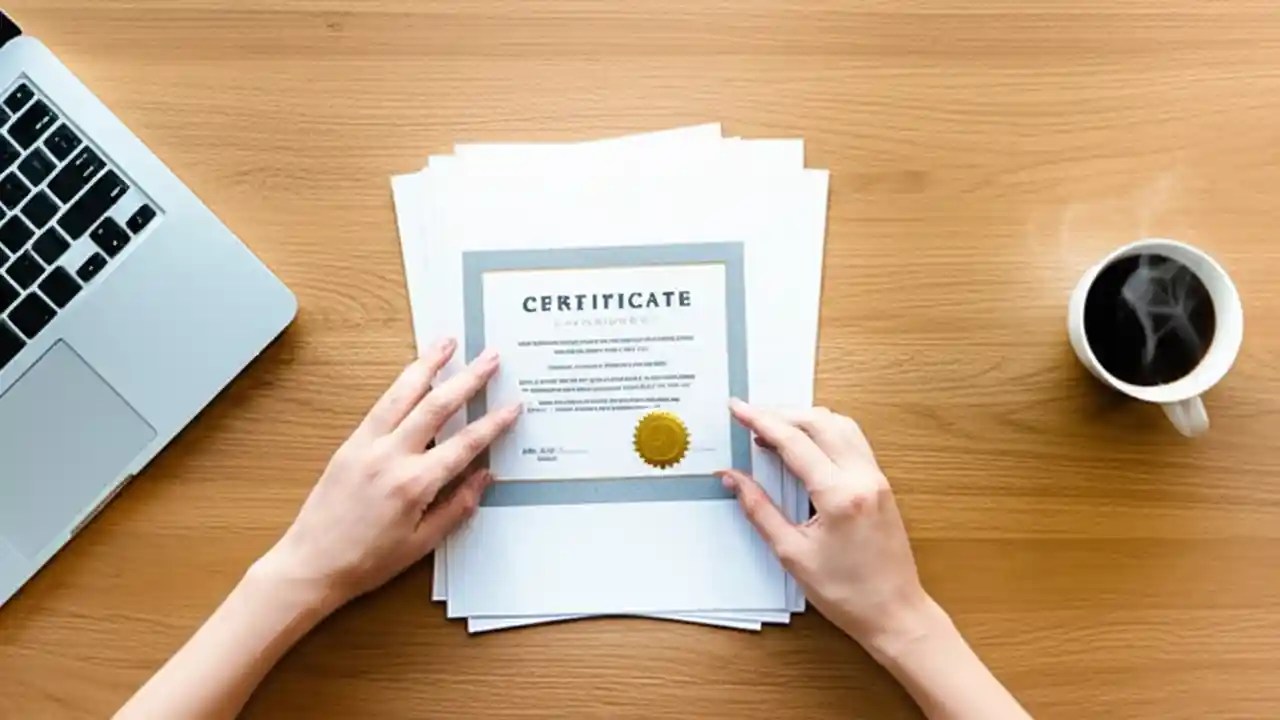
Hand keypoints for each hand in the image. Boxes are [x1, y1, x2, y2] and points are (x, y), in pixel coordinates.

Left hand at [253, 338, 520, 609]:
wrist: (310, 564)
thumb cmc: (366, 562)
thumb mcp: (421, 544)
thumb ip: (457, 507)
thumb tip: (484, 477)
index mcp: (414, 485)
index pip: (465, 444)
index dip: (493, 423)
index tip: (513, 406)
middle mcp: (391, 457)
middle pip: (437, 406)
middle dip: (468, 379)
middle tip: (490, 357)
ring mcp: (366, 446)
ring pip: (403, 394)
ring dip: (428, 365)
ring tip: (447, 343)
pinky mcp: (349, 444)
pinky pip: (380, 406)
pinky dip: (400, 384)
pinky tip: (413, 373)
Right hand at [720, 400, 934, 655]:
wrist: (894, 613)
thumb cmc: (846, 593)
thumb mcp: (792, 553)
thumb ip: (759, 509)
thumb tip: (732, 478)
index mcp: (840, 495)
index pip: (794, 442)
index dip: (761, 420)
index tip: (738, 409)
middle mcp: (863, 478)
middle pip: (819, 421)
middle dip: (781, 413)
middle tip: (750, 418)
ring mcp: (877, 478)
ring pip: (840, 425)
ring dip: (806, 419)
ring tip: (774, 429)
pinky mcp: (882, 484)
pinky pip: (853, 441)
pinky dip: (826, 432)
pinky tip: (805, 444)